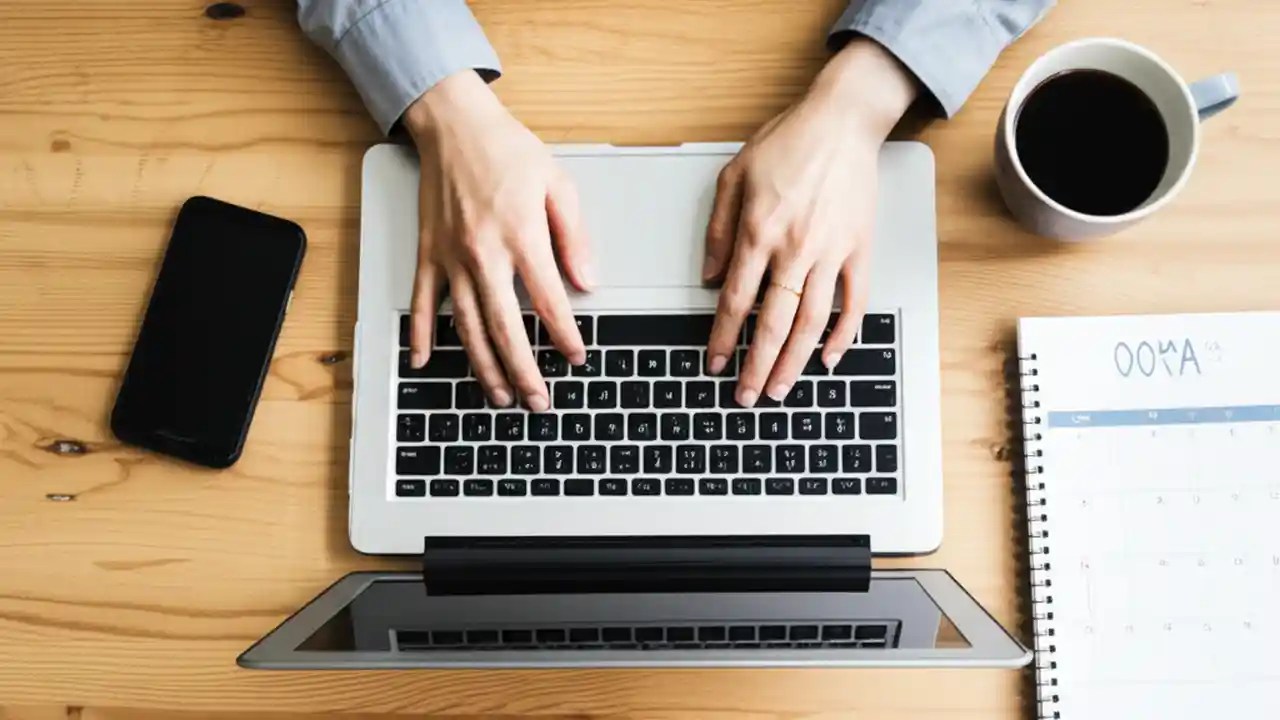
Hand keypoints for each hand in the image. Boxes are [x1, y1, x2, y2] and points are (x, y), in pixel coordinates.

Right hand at [403, 71, 592, 410]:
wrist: (454, 125)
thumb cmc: (507, 151)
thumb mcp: (558, 184)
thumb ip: (574, 237)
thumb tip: (587, 280)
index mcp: (520, 236)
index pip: (547, 300)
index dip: (564, 335)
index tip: (576, 357)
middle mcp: (482, 254)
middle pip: (504, 328)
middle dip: (523, 371)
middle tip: (537, 401)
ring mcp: (450, 257)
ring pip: (466, 326)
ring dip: (482, 366)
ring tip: (498, 396)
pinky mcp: (428, 254)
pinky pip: (422, 302)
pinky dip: (420, 335)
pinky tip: (424, 361)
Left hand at [702, 39, 916, 406]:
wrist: (842, 119)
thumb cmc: (788, 142)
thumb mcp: (733, 176)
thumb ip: (719, 230)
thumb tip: (711, 277)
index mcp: (759, 232)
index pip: (736, 301)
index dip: (722, 338)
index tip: (714, 364)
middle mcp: (794, 249)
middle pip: (773, 323)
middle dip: (756, 366)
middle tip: (746, 397)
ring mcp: (831, 252)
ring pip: (811, 322)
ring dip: (794, 362)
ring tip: (781, 390)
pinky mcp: (860, 249)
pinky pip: (854, 301)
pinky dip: (844, 334)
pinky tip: (829, 359)